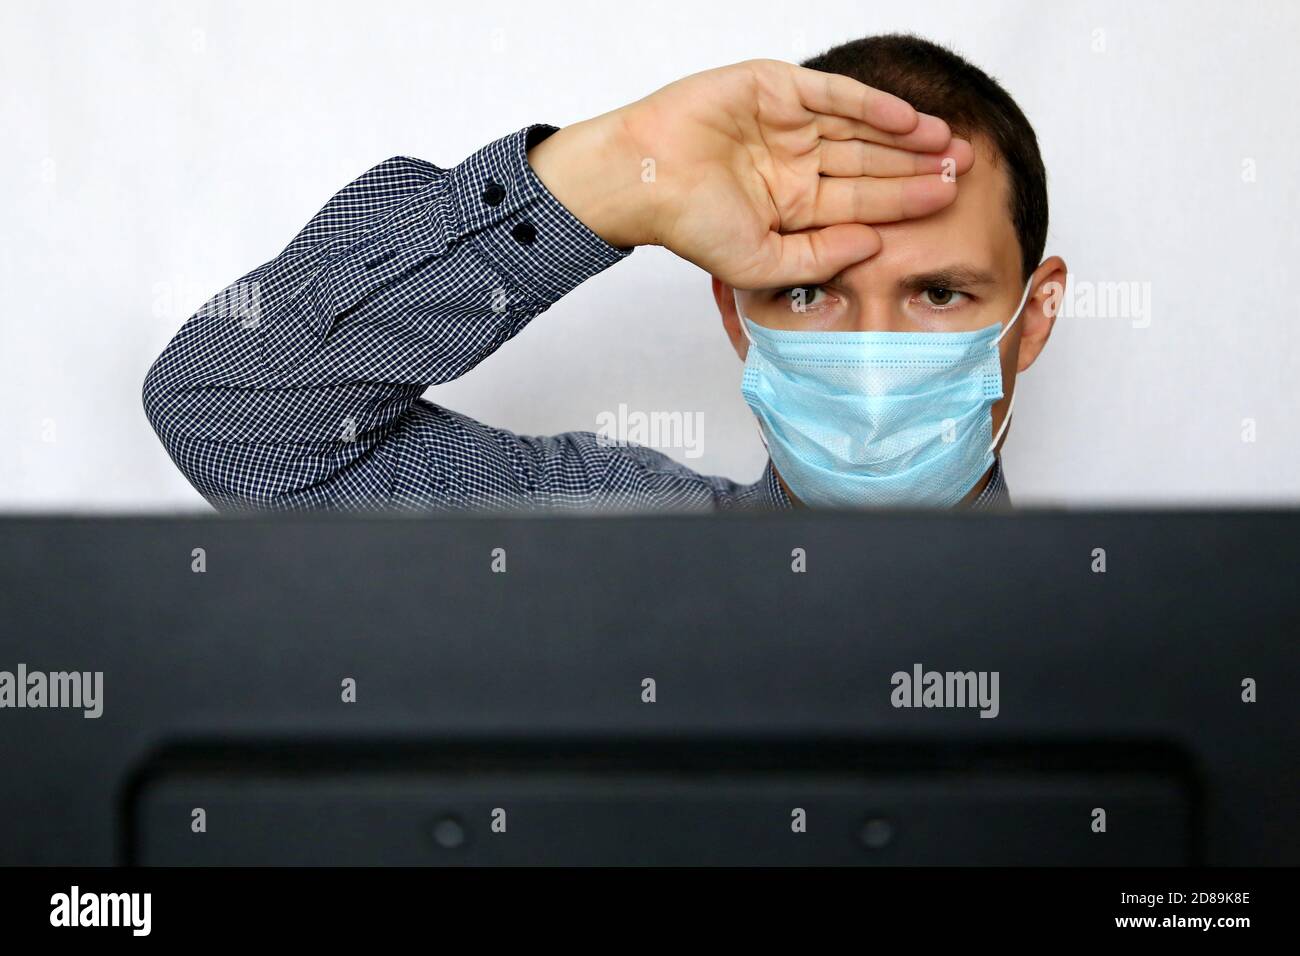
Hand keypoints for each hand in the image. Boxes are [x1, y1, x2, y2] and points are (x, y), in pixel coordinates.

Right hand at [527, 58, 972, 288]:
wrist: (642, 180)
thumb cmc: (689, 226)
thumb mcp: (764, 262)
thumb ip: (821, 258)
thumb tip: (874, 246)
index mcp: (792, 204)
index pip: (862, 201)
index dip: (906, 200)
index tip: (950, 201)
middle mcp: (794, 162)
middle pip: (870, 162)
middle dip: (917, 164)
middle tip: (967, 165)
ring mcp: (786, 123)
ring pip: (860, 128)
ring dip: (906, 135)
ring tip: (950, 141)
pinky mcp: (775, 88)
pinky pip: (835, 94)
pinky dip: (873, 105)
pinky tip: (911, 119)